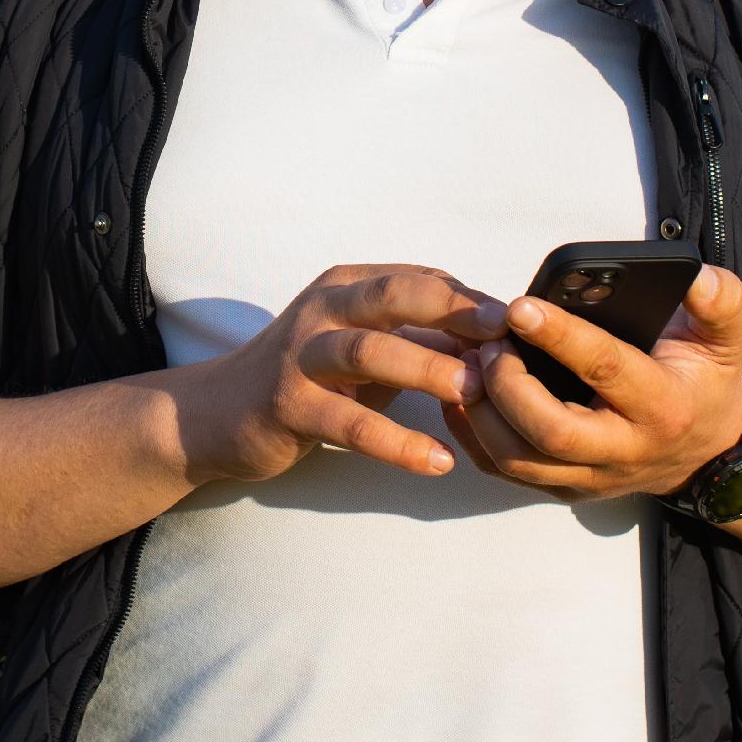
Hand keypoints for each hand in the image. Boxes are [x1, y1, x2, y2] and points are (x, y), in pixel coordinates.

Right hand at [176, 264, 507, 484]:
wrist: (220, 414)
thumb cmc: (309, 377)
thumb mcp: (363, 347)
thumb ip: (418, 339)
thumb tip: (496, 342)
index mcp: (347, 288)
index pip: (418, 280)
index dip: (471, 296)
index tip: (521, 321)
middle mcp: (323, 311)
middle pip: (392, 298)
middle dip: (453, 312)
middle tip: (506, 337)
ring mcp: (301, 356)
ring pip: (368, 351)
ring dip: (424, 369)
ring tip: (473, 394)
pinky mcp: (288, 405)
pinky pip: (349, 423)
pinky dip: (397, 443)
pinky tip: (437, 461)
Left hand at [438, 264, 741, 500]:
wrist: (710, 450)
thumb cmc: (704, 380)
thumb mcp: (727, 338)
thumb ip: (721, 302)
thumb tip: (696, 277)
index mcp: (662, 405)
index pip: (604, 369)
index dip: (559, 335)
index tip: (520, 307)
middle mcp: (624, 449)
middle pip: (550, 429)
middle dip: (508, 383)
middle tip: (487, 342)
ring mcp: (591, 476)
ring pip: (518, 459)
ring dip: (481, 411)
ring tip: (469, 362)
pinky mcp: (565, 488)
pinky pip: (505, 471)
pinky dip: (472, 435)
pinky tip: (459, 395)